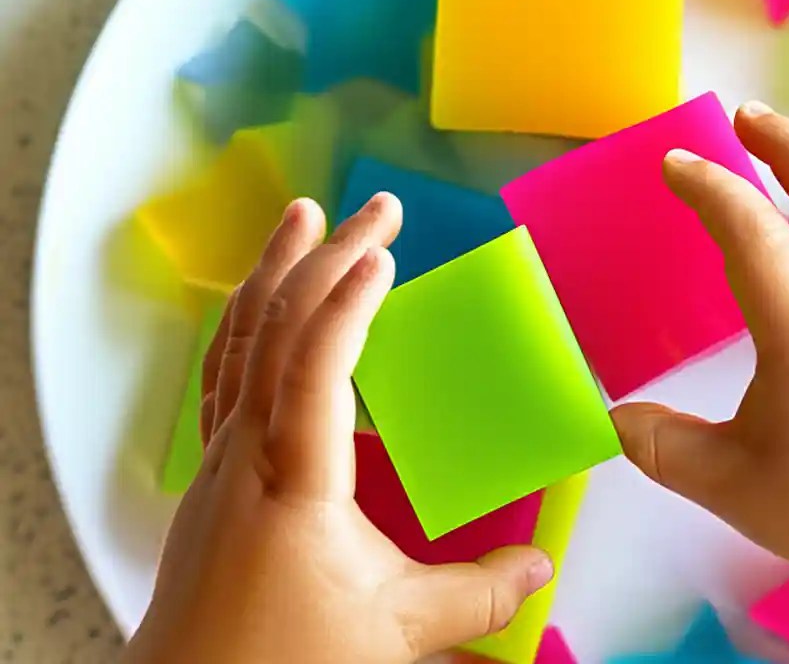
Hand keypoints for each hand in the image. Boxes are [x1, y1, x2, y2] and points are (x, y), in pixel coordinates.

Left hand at [126, 195, 552, 663]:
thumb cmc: (278, 662)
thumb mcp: (397, 631)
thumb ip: (476, 595)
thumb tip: (538, 568)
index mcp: (293, 478)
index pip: (316, 366)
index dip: (348, 302)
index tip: (383, 252)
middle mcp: (245, 454)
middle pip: (275, 329)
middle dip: (321, 257)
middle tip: (369, 210)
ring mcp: (219, 460)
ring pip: (238, 342)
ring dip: (272, 274)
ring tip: (299, 222)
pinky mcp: (211, 476)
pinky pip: (227, 376)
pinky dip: (250, 326)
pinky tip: (265, 314)